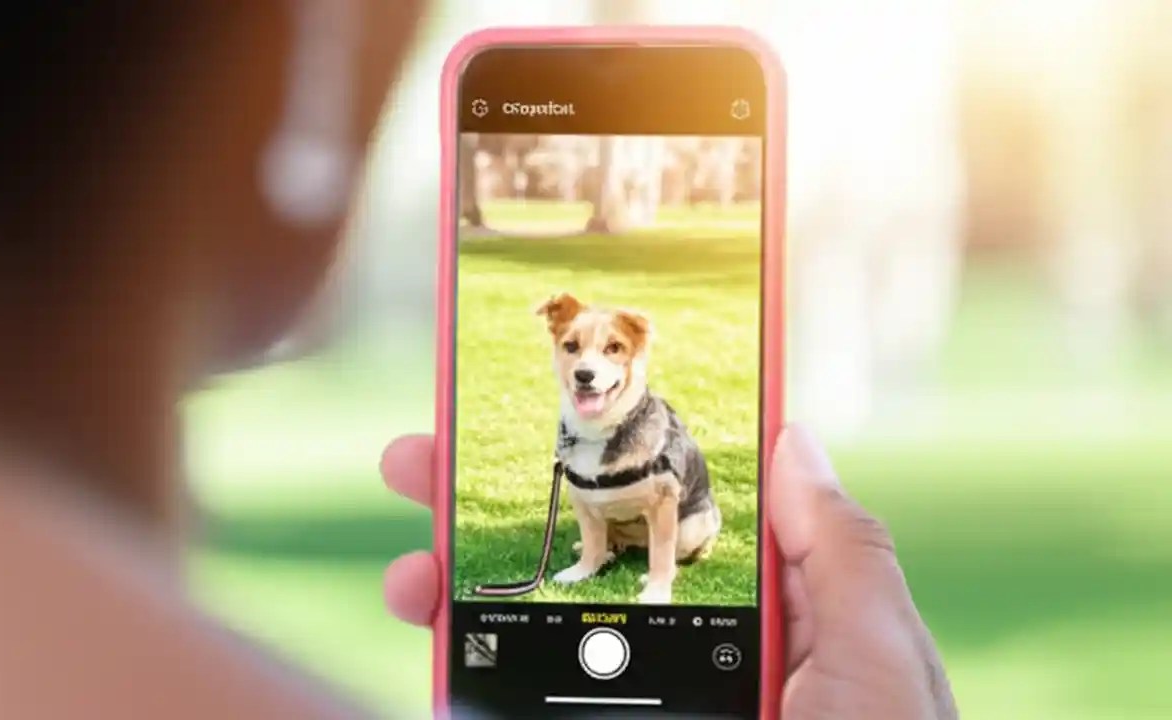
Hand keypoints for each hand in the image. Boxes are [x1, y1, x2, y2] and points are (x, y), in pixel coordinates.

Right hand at [380, 427, 956, 718]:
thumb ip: (838, 549)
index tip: (536, 415)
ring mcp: (624, 713)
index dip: (599, 464)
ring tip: (410, 574)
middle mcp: (677, 664)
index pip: (663, 522)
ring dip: (451, 593)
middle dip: (488, 510)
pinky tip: (431, 640)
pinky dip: (458, 674)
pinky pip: (508, 705)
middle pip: (570, 572)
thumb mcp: (879, 657)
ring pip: (524, 644)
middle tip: (418, 461)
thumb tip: (795, 434)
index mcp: (752, 623)